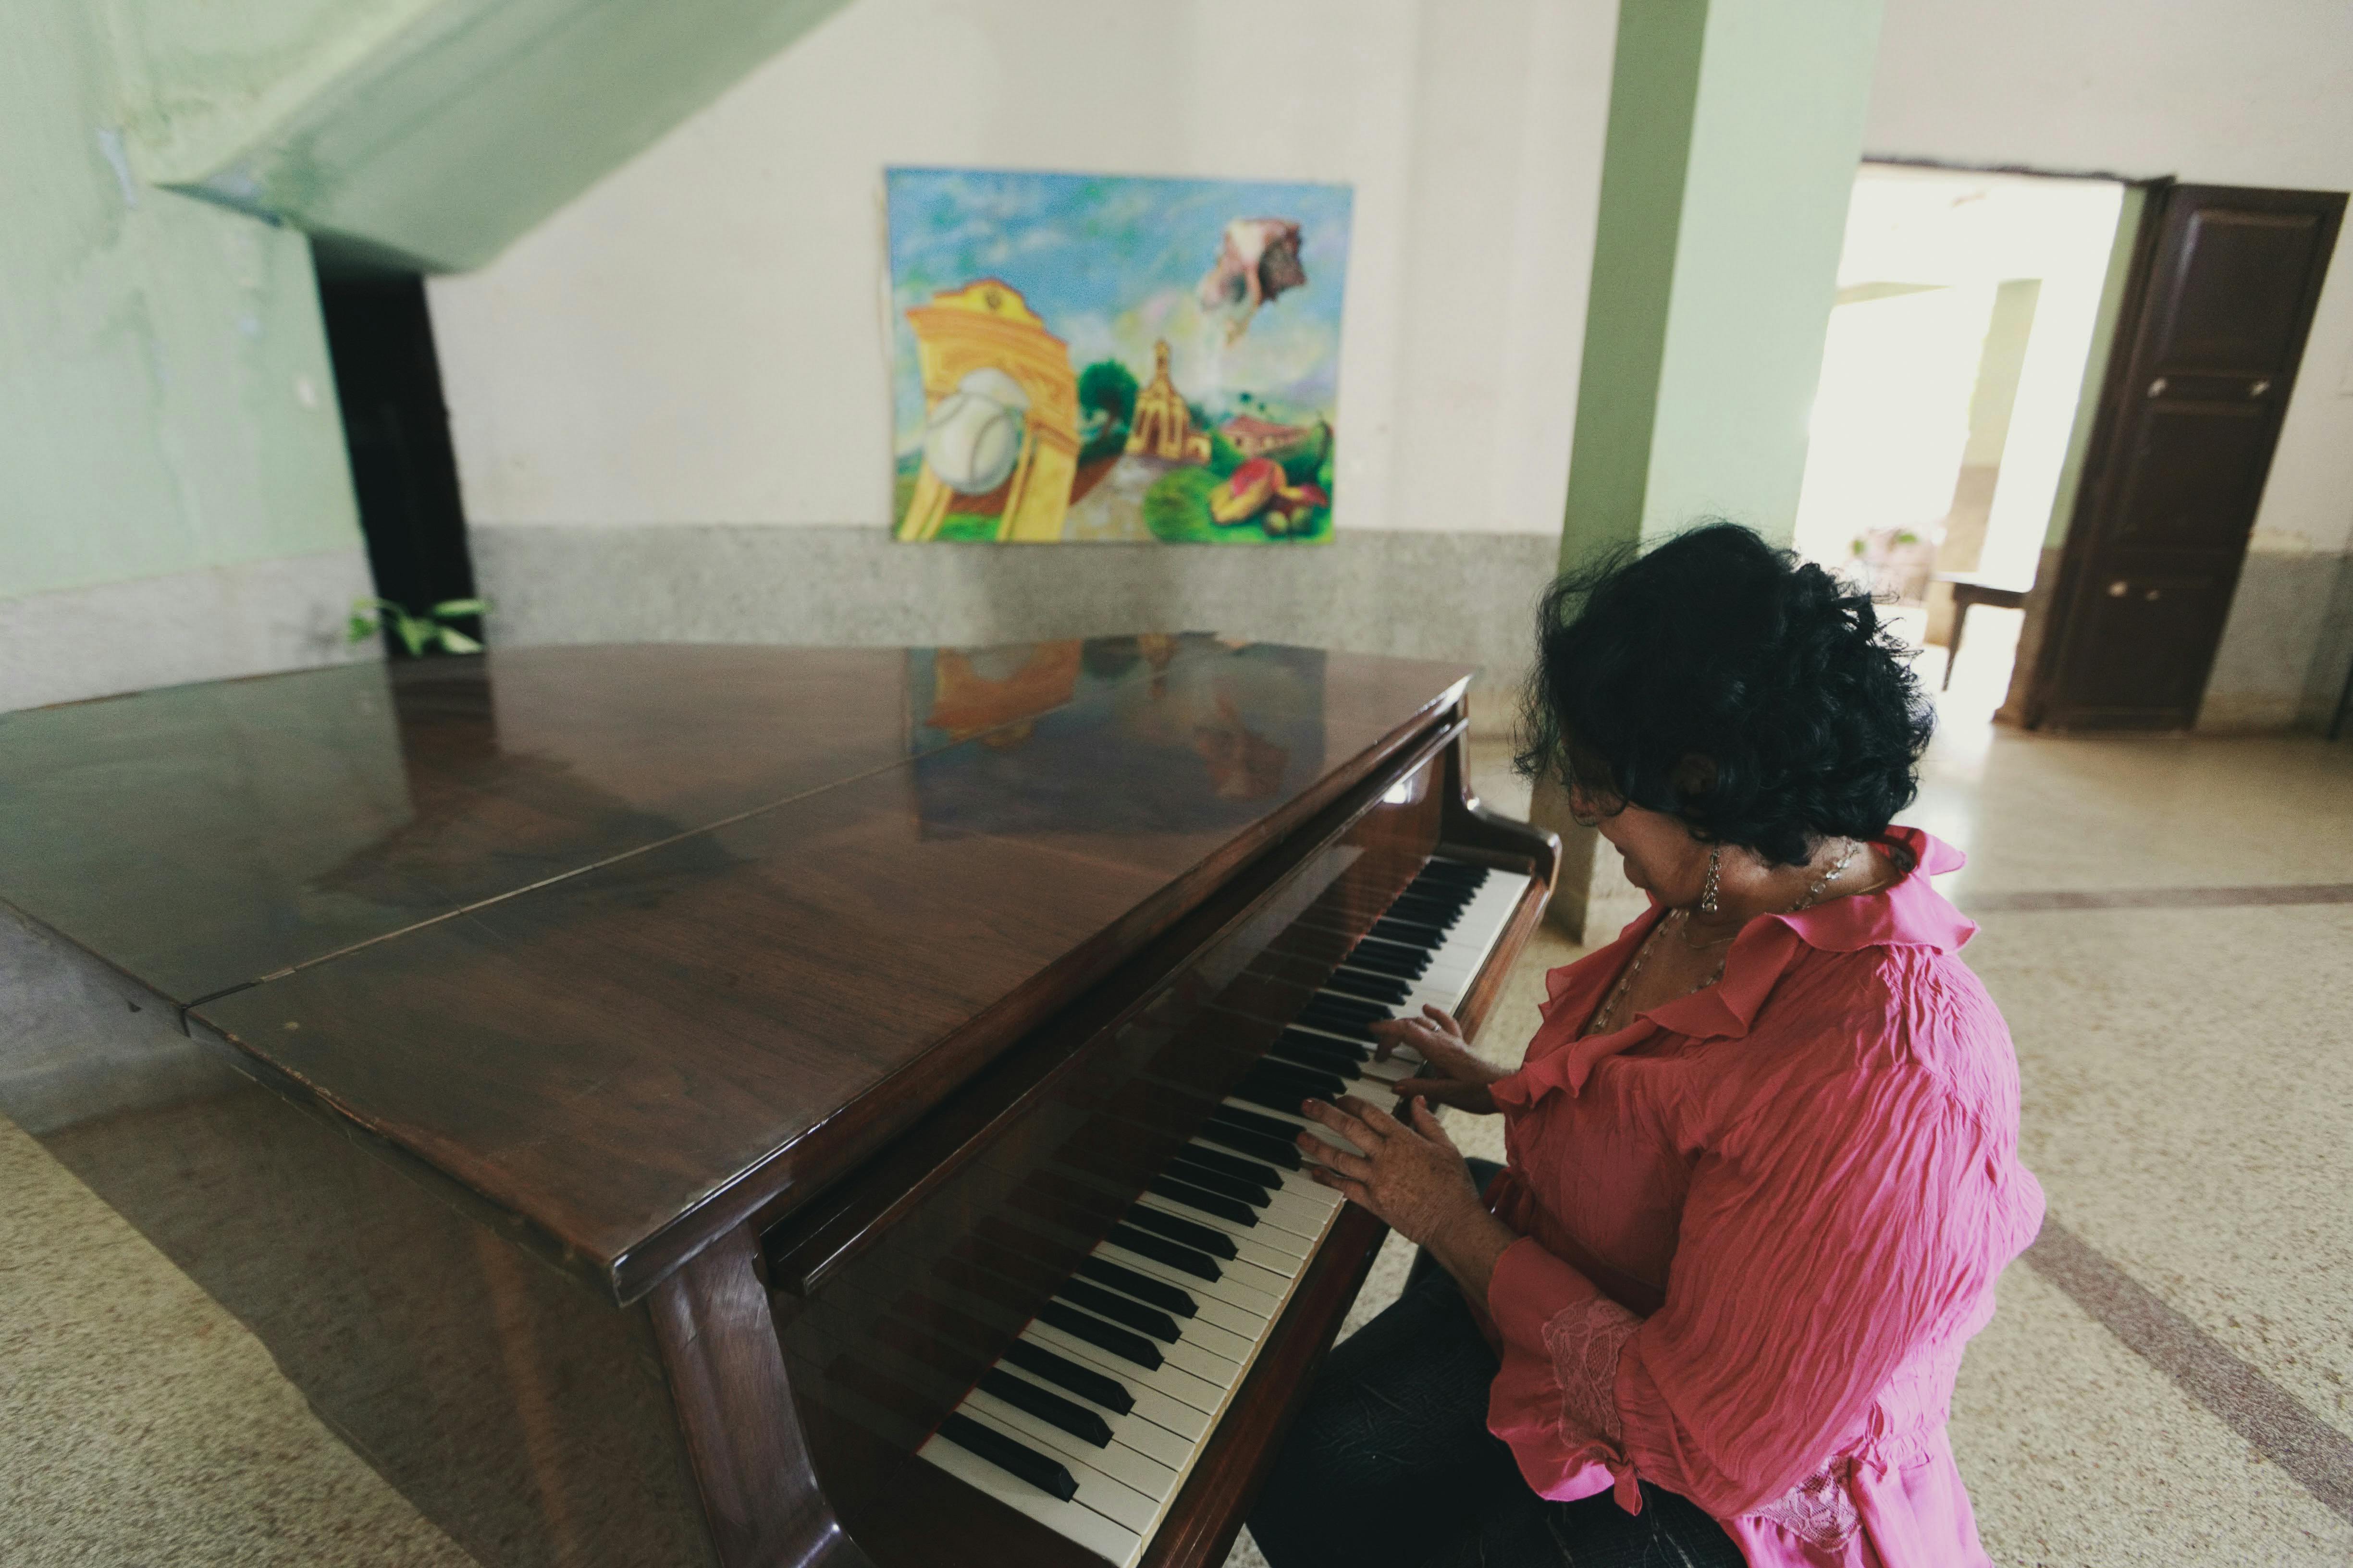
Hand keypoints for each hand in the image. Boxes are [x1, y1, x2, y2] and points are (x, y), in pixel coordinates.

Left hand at [1296, 1094, 1484, 1247]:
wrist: (1453, 1222)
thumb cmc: (1453, 1186)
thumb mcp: (1446, 1147)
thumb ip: (1428, 1122)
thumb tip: (1417, 1100)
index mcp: (1404, 1139)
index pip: (1371, 1113)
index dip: (1352, 1103)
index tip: (1339, 1099)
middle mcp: (1386, 1156)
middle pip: (1349, 1128)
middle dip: (1325, 1114)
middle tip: (1307, 1105)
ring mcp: (1377, 1179)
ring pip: (1339, 1158)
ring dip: (1317, 1146)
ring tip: (1300, 1137)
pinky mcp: (1373, 1201)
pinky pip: (1344, 1187)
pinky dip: (1327, 1179)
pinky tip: (1314, 1172)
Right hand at [1368, 1006, 1505, 1113]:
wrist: (1506, 1088)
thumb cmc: (1481, 1092)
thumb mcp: (1447, 1095)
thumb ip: (1420, 1089)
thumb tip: (1396, 1086)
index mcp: (1439, 1050)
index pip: (1407, 1030)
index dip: (1387, 1028)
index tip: (1371, 1029)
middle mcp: (1445, 1040)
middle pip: (1411, 1026)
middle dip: (1391, 1035)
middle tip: (1380, 1053)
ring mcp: (1452, 1040)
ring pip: (1424, 1023)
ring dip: (1405, 1026)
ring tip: (1392, 1035)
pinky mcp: (1459, 1044)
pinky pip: (1444, 1022)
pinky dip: (1432, 1014)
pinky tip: (1427, 1007)